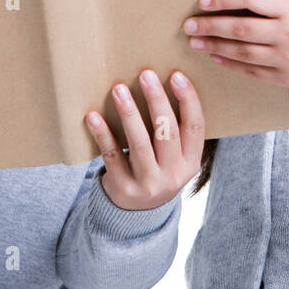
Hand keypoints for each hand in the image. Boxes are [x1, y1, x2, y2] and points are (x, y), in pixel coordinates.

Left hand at [84, 69, 203, 210]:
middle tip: (145, 74)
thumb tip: (162, 82)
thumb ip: (174, 130)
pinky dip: (103, 134)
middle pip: (167, 132)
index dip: (188, 99)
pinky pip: (113, 155)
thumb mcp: (175, 158)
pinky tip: (93, 116)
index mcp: (191, 162)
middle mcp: (173, 174)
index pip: (195, 126)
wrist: (137, 214)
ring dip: (129, 113)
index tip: (176, 75)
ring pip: (140, 143)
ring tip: (119, 89)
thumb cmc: (157, 170)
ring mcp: (148, 183)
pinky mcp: (123, 188)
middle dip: (156, 100)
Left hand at [183, 0, 288, 93]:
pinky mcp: (283, 78)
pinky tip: (216, 57)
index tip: (204, 1)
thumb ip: (274, 6)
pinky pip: (250, 71)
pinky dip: (230, 63)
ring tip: (196, 41)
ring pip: (240, 52)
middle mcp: (287, 35)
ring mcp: (284, 59)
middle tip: (189, 24)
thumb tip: (236, 3)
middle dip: (210, 26)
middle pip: (239, 28)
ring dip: (214, 46)